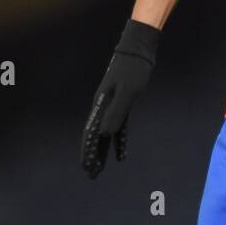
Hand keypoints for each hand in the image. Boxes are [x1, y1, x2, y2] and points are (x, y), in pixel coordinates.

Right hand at [81, 19, 160, 177]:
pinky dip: (119, 141)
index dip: (88, 151)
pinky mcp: (123, 103)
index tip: (87, 167)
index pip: (91, 133)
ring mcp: (112, 105)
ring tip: (100, 168)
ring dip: (103, 151)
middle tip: (91, 174)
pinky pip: (119, 127)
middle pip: (95, 136)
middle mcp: (103, 106)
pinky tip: (121, 155)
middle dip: (93, 156)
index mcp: (101, 105)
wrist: (138, 50)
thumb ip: (117, 112)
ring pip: (106, 134)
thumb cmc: (134, 68)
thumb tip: (105, 134)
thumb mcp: (128, 91)